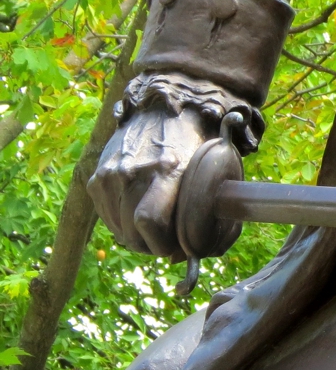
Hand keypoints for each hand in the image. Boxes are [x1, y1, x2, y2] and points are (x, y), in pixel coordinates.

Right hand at [87, 105, 209, 261]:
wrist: (162, 111)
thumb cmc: (192, 148)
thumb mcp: (206, 173)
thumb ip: (200, 214)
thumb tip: (181, 258)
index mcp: (167, 170)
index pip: (149, 222)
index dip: (162, 244)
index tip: (174, 247)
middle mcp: (133, 172)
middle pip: (133, 233)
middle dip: (151, 246)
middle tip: (164, 241)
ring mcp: (111, 174)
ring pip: (118, 230)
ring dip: (136, 238)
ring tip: (152, 229)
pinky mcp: (97, 177)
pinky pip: (106, 217)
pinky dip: (121, 225)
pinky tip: (136, 216)